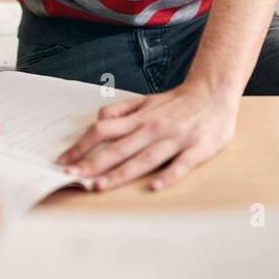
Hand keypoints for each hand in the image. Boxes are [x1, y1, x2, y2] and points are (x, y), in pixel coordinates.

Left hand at [54, 83, 238, 191]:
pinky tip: (154, 187)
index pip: (103, 131)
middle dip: (92, 163)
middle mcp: (153, 128)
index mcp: (140, 118)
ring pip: (144, 158)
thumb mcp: (147, 101)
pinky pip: (181, 165)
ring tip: (99, 186)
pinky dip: (168, 175)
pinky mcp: (197, 149)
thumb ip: (123, 111)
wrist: (215, 91)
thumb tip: (98, 120)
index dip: (82, 146)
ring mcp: (175, 139)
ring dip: (121, 173)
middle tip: (70, 177)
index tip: (64, 161)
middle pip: (118, 148)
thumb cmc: (178, 101)